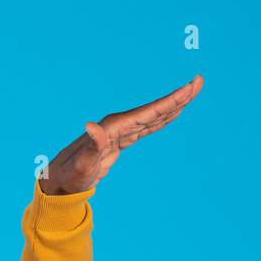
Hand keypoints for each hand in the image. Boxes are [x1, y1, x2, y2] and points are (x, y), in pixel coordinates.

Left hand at [38, 74, 203, 195]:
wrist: (61, 179)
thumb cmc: (71, 173)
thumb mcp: (82, 164)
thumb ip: (91, 145)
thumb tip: (91, 126)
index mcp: (115, 126)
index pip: (150, 111)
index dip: (171, 100)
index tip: (190, 87)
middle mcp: (119, 124)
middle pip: (155, 109)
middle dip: (179, 97)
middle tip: (199, 82)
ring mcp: (121, 131)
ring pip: (154, 116)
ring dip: (173, 105)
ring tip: (192, 91)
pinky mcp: (121, 140)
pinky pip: (147, 127)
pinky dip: (162, 119)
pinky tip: (172, 114)